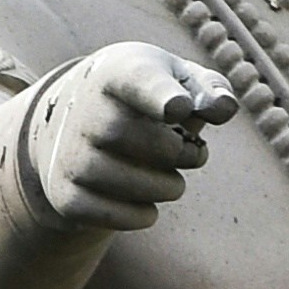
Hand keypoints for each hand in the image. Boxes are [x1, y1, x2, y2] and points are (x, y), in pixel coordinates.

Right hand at [24, 43, 234, 229]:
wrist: (78, 121)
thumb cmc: (144, 98)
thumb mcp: (175, 79)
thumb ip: (207, 88)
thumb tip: (224, 108)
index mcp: (117, 72)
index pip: (136, 80)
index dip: (159, 95)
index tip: (180, 108)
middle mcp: (83, 109)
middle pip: (129, 134)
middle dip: (176, 152)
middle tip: (196, 154)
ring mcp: (69, 152)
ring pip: (118, 178)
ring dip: (162, 188)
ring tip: (175, 183)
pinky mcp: (64, 193)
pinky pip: (103, 212)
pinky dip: (136, 215)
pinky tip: (150, 207)